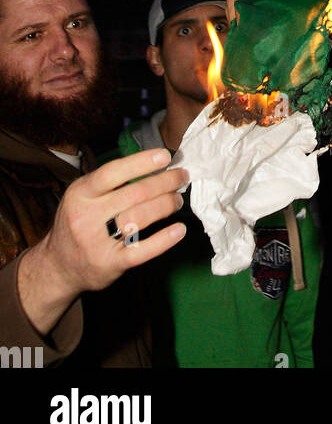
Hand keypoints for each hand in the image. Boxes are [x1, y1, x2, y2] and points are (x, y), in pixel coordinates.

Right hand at [18, 148, 187, 335]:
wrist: (58, 266)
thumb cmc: (78, 222)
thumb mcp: (82, 196)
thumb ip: (109, 182)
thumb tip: (152, 165)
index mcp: (80, 193)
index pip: (113, 172)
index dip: (141, 162)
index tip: (165, 156)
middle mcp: (86, 217)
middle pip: (134, 194)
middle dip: (164, 182)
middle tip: (182, 177)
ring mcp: (97, 242)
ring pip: (140, 218)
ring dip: (166, 205)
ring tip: (177, 200)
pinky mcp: (109, 264)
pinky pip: (142, 250)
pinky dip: (164, 239)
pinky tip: (179, 230)